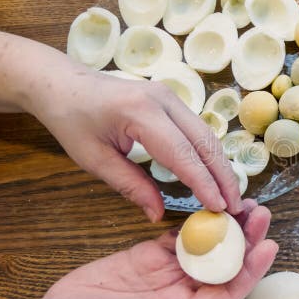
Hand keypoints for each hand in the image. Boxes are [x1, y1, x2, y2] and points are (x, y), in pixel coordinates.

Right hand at [16, 200, 276, 298]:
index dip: (249, 272)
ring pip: (206, 248)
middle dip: (246, 239)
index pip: (224, 294)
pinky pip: (178, 237)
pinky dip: (194, 222)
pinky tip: (208, 202)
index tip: (268, 247)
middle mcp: (178, 294)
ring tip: (244, 201)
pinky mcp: (146, 257)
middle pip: (223, 265)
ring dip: (226, 226)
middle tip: (261, 211)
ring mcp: (164, 274)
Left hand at [28, 67, 241, 220]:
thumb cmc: (71, 120)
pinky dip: (209, 154)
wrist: (62, 84)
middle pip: (205, 141)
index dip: (204, 183)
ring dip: (220, 165)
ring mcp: (170, 96)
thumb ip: (130, 185)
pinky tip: (215, 174)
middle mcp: (163, 99)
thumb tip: (158, 214)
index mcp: (141, 112)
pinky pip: (197, 129)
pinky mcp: (171, 100)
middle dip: (223, 176)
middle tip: (236, 206)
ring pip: (207, 134)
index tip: (220, 208)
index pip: (183, 153)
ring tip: (230, 195)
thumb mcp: (93, 159)